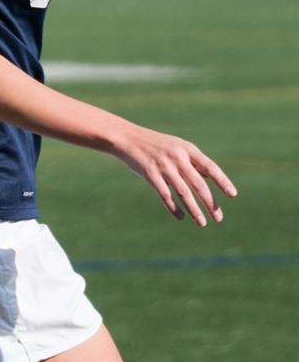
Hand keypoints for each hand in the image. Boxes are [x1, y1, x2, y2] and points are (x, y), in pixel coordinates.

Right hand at [114, 125, 236, 225]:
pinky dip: (173, 207)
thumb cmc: (155, 144)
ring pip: (183, 192)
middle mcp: (178, 158)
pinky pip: (164, 194)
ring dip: (194, 209)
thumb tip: (211, 176)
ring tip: (202, 223)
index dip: (222, 181)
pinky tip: (181, 217)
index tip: (232, 194)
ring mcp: (163, 166)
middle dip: (210, 202)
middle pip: (198, 184)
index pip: (210, 167)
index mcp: (188, 150)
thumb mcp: (178, 147)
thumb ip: (193, 161)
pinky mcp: (150, 174)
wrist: (127, 138)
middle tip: (218, 218)